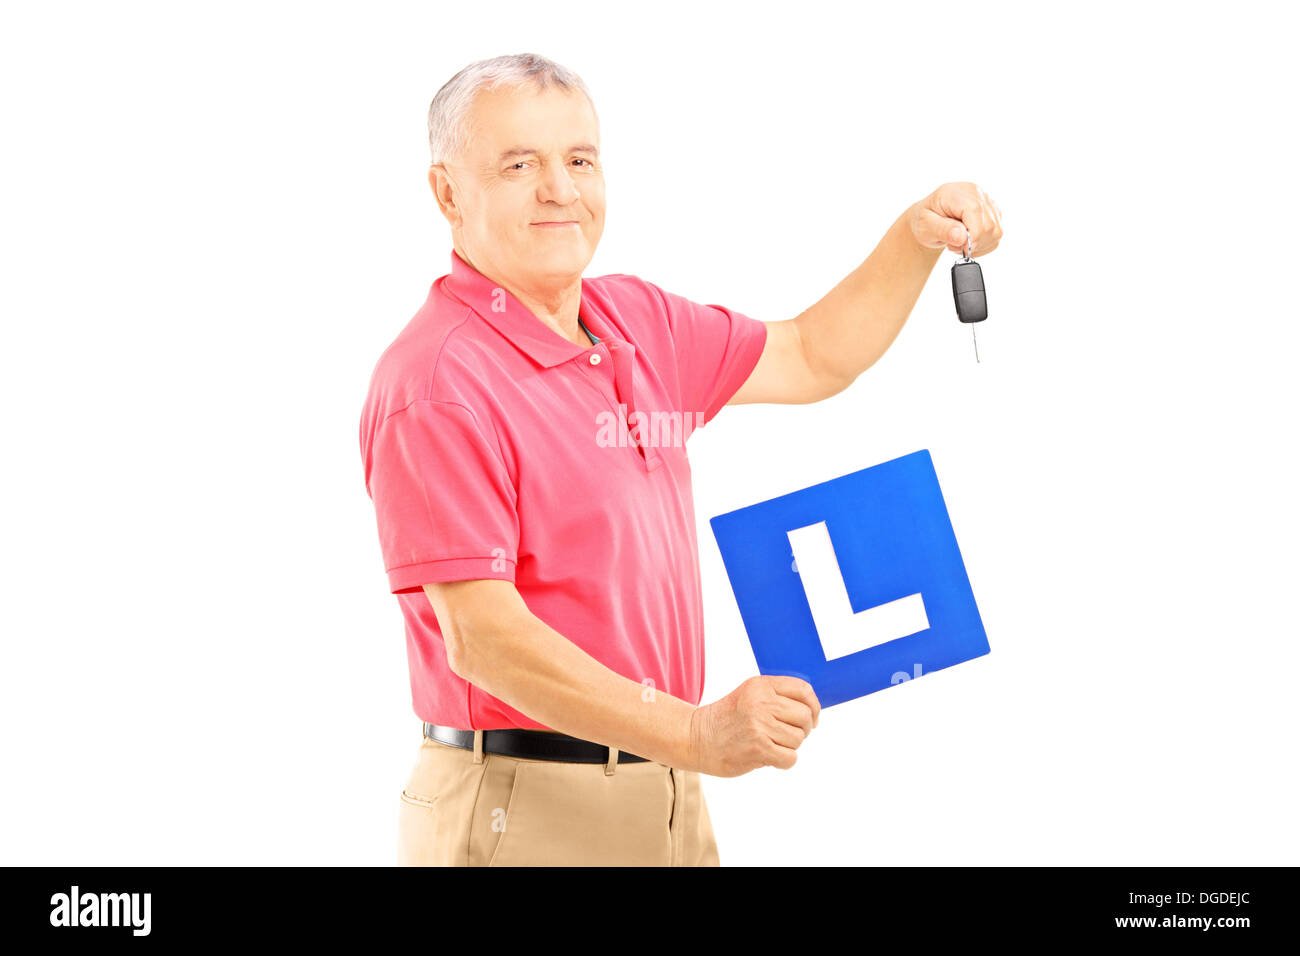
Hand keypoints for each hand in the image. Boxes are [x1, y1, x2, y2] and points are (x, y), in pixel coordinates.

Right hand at [686, 675, 820, 776]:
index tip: (812, 718)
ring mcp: (759, 725)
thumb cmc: (727, 719)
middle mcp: (761, 702)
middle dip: (801, 730)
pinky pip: (790, 758)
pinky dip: (783, 761)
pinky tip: (768, 757)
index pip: (803, 690)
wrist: (695, 738)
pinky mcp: (757, 748)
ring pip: (798, 739)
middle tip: (785, 735)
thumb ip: (777, 697)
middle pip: (805, 716)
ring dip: (788, 747)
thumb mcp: (749, 696)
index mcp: (761, 685)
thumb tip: (813, 711)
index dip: (814, 706)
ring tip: (769, 745)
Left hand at [909, 182, 1003, 256]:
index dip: (971, 236)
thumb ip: (943, 230)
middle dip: (973, 243)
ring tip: (960, 242)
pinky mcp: (992, 212)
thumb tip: (962, 236)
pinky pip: (996, 234)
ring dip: (979, 245)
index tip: (957, 247)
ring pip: (996, 231)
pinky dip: (983, 244)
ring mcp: (987, 201)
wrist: (928, 219)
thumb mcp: (925, 226)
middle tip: (954, 245)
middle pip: (989, 225)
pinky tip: (968, 241)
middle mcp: (976, 193)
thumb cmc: (924, 220)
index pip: (976, 213)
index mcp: (958, 192)